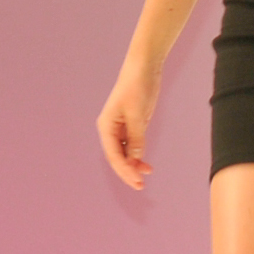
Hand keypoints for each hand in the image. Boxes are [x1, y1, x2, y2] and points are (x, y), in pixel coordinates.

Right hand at [97, 60, 160, 188]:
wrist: (144, 68)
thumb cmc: (137, 86)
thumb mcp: (138, 113)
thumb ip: (136, 137)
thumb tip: (135, 160)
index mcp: (106, 126)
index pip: (113, 155)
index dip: (124, 170)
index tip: (136, 181)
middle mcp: (110, 129)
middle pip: (117, 157)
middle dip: (127, 172)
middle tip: (141, 185)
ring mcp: (120, 128)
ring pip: (124, 153)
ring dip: (133, 165)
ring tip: (146, 174)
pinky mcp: (131, 125)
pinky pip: (132, 145)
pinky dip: (138, 155)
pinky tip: (145, 164)